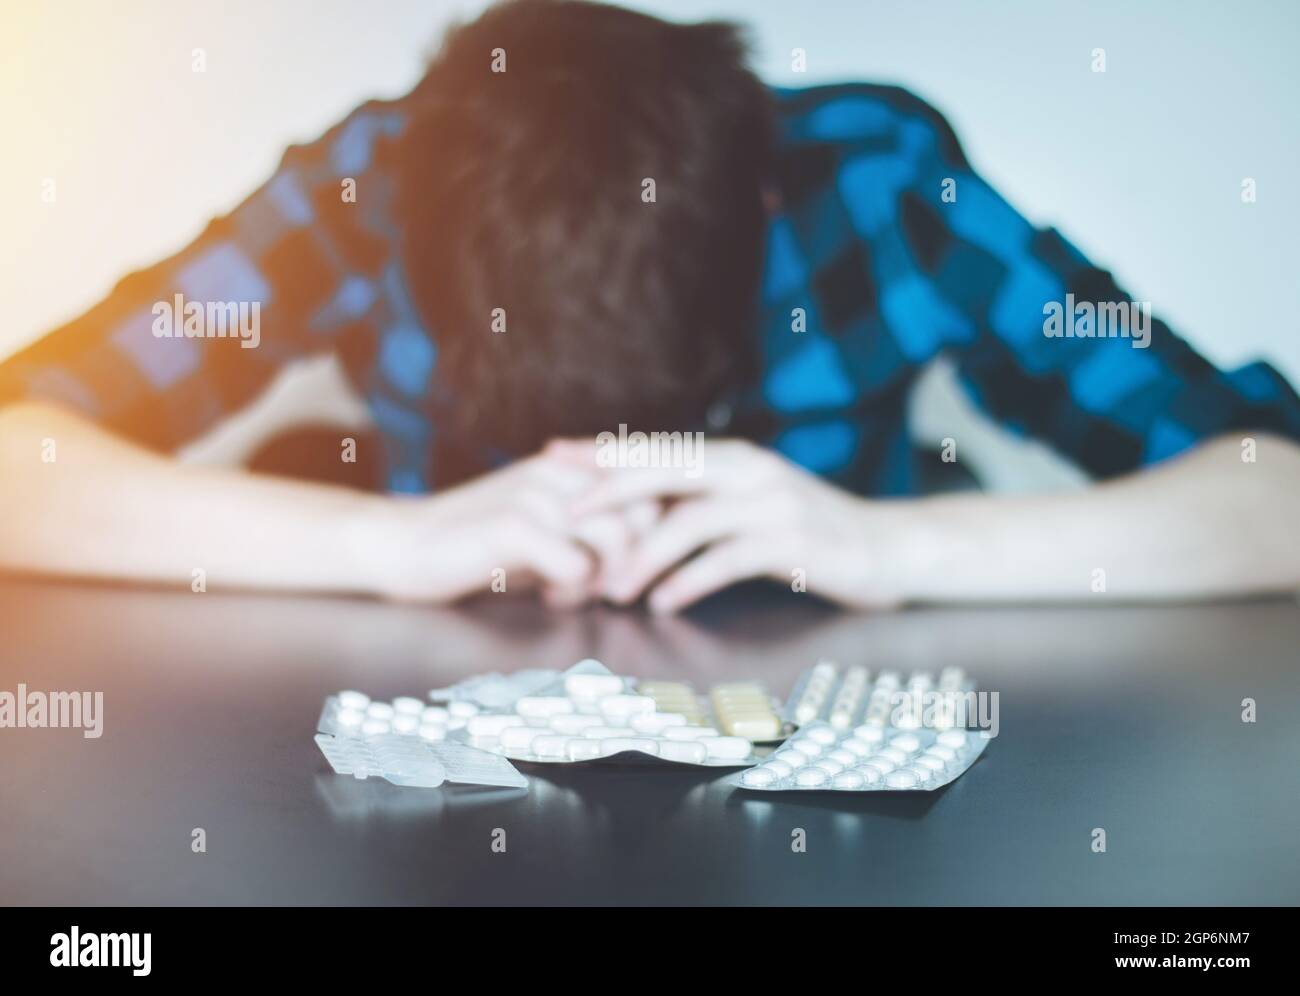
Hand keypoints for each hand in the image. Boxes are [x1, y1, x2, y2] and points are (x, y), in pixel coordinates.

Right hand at [362, 450, 654, 606]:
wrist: (402, 544)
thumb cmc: (478, 543)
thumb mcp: (542, 526)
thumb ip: (590, 527)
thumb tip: (645, 549)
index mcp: (569, 466)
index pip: (646, 487)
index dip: (651, 533)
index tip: (624, 567)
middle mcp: (558, 472)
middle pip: (644, 510)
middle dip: (637, 557)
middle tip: (605, 586)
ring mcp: (535, 496)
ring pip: (617, 537)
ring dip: (604, 577)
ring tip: (572, 591)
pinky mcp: (512, 526)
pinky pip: (577, 566)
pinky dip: (571, 591)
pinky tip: (545, 593)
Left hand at [567, 438, 914, 612]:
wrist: (888, 549)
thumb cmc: (809, 532)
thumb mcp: (752, 504)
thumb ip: (701, 502)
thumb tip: (632, 516)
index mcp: (733, 457)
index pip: (656, 448)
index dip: (603, 451)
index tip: (553, 454)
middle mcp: (749, 470)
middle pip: (665, 471)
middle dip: (609, 493)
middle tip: (565, 517)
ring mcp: (772, 504)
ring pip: (690, 522)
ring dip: (645, 557)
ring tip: (613, 589)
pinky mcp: (791, 542)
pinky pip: (726, 560)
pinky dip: (688, 582)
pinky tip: (663, 603)